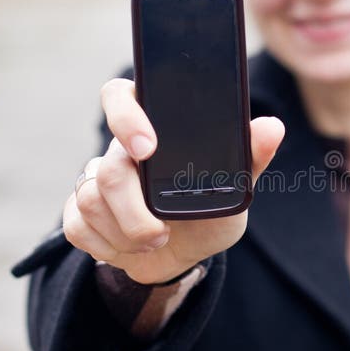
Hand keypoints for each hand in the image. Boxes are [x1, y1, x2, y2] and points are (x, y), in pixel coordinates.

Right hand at [63, 78, 284, 283]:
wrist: (184, 255)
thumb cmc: (209, 212)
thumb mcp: (235, 188)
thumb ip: (250, 157)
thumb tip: (272, 127)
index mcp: (152, 127)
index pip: (119, 96)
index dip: (126, 118)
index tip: (147, 149)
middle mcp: (119, 148)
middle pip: (109, 169)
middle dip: (136, 213)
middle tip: (162, 232)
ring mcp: (95, 178)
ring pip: (90, 200)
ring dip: (126, 234)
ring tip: (154, 241)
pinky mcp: (78, 210)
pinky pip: (77, 225)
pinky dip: (106, 247)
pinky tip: (127, 247)